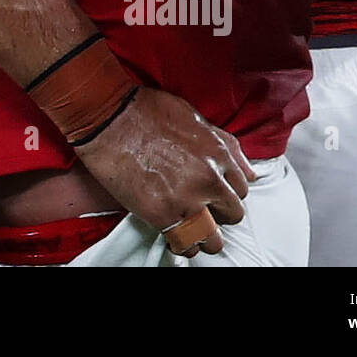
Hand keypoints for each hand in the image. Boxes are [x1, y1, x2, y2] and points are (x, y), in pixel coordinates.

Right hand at [72, 87, 255, 256]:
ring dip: (205, 236)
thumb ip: (224, 144)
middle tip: (202, 210)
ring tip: (193, 230)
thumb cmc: (145, 111)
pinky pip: (184, 244)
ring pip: (212, 238)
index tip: (214, 194)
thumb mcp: (193, 117)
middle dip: (219, 214)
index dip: (225, 192)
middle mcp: (208, 178)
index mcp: (217, 153)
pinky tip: (176, 237)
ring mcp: (186, 198)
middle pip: (232, 214)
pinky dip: (183, 245)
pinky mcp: (161, 213)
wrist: (108, 117)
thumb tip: (248, 171)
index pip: (241, 188)